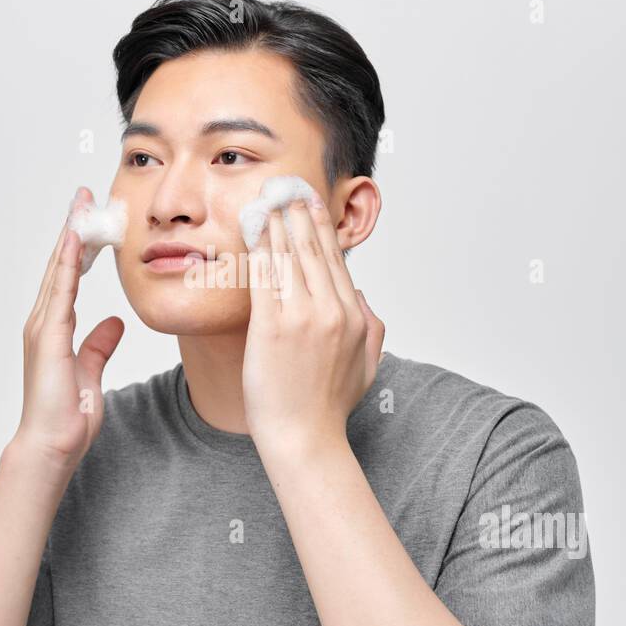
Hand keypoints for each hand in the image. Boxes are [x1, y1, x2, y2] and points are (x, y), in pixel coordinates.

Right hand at [14, 186, 124, 475]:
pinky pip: (60, 290)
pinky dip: (66, 262)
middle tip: (85, 195)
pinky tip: (75, 239)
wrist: (51, 447)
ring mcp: (42, 328)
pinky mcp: (49, 337)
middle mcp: (43, 322)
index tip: (89, 218)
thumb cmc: (66, 418)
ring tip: (81, 203)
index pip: (68, 277)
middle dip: (72, 228)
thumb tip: (115, 323)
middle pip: (59, 264)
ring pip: (57, 270)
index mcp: (54, 329)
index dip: (77, 246)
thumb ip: (99, 345)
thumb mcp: (92, 373)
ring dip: (70, 235)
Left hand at [242, 191, 384, 453]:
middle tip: (284, 187)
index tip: (309, 204)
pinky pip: (265, 277)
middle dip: (297, 214)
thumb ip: (372, 326)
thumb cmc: (328, 407)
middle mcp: (331, 310)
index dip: (320, 227)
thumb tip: (363, 295)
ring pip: (288, 256)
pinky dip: (259, 250)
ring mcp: (301, 316)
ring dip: (276, 224)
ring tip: (266, 200)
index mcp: (355, 316)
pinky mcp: (271, 326)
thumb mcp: (367, 364)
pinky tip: (253, 232)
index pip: (335, 260)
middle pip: (312, 249)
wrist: (303, 438)